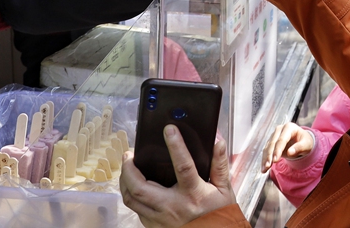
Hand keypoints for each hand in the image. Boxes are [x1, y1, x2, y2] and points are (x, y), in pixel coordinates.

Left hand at [120, 126, 235, 227]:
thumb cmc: (218, 216)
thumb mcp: (224, 190)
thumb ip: (220, 166)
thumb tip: (218, 143)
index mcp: (193, 194)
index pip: (183, 166)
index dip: (176, 146)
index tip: (169, 130)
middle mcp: (172, 206)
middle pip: (140, 187)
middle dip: (129, 168)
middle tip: (128, 154)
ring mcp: (160, 218)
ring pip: (132, 199)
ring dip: (125, 181)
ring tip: (127, 168)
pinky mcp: (153, 226)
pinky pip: (136, 209)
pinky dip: (132, 195)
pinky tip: (135, 186)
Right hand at [261, 122, 314, 170]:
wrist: (302, 141)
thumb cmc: (305, 141)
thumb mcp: (307, 144)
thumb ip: (299, 147)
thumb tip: (290, 152)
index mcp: (289, 127)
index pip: (282, 139)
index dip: (278, 150)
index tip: (275, 160)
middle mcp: (279, 129)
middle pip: (273, 143)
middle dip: (270, 155)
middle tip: (268, 166)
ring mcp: (274, 135)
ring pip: (268, 147)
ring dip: (265, 158)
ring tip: (264, 169)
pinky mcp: (271, 142)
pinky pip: (266, 151)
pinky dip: (265, 159)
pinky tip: (264, 167)